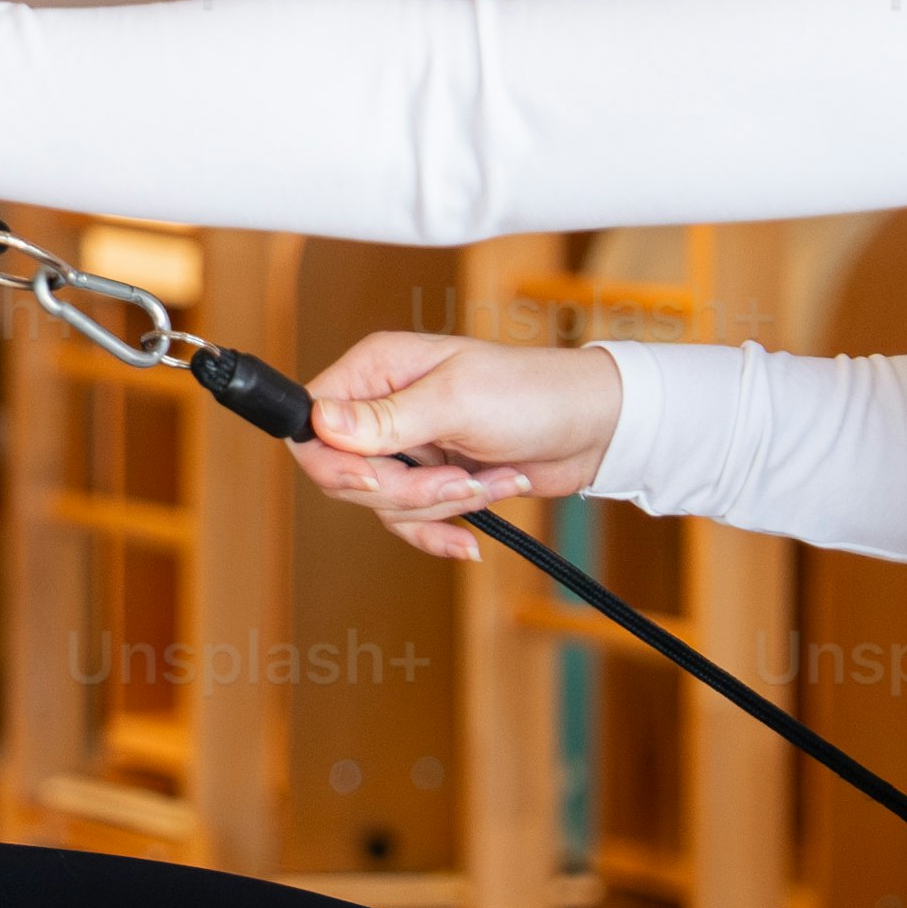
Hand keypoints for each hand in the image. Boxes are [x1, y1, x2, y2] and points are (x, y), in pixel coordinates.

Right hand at [296, 326, 620, 560]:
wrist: (594, 429)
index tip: (372, 480)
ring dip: (437, 506)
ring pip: (380, 503)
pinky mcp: (429, 479)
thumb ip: (386, 419)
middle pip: (344, 474)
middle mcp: (381, 407)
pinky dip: (441, 530)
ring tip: (487, 483)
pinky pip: (408, 520)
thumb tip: (320, 423)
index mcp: (376, 370)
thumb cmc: (534, 394)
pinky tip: (469, 537)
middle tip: (457, 480)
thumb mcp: (458, 402)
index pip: (312, 423)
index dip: (334, 461)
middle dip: (404, 490)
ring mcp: (405, 446)